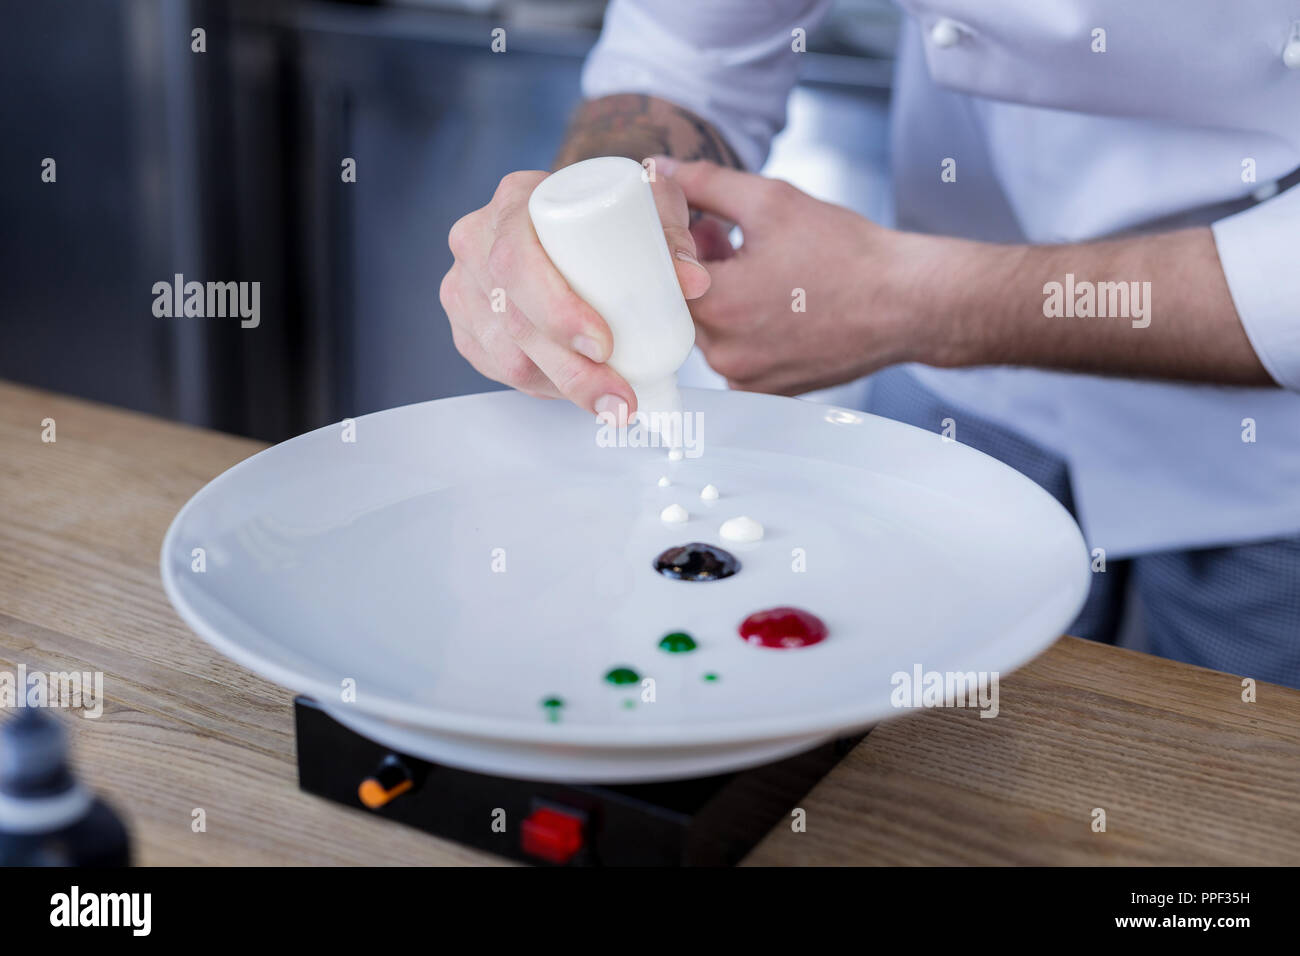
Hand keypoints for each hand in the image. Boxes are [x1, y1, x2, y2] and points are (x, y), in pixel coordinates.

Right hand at [440, 168, 711, 415]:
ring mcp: (466, 284)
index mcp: (517, 200)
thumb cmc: (612, 215)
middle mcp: (478, 239)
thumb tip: (692, 282)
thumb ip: (672, 238)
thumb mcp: (647, 210)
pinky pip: (496, 367)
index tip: (603, 344)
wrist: (578, 224)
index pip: (518, 258)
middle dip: (570, 370)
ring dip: (561, 387)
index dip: (555, 309)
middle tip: (620, 396)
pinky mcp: (466, 322)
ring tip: (613, 404)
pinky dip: (540, 385)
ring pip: (506, 353)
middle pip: (512, 318)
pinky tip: (574, 393)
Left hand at [661, 158, 923, 394]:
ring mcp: (747, 378)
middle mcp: (725, 354)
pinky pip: (738, 353)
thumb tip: (660, 172)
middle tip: (723, 233)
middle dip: (697, 264)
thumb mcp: (771, 201)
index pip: (663, 269)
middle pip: (684, 302)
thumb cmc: (848, 255)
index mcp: (716, 308)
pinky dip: (746, 325)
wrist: (909, 302)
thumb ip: (705, 184)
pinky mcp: (769, 390)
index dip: (675, 237)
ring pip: (710, 329)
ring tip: (755, 261)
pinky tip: (775, 298)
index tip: (694, 218)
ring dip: (720, 293)